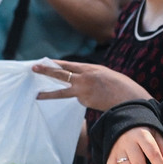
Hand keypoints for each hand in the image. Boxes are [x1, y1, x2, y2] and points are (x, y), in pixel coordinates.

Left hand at [32, 60, 149, 111]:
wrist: (129, 99)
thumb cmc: (120, 86)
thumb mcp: (105, 74)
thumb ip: (91, 75)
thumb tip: (79, 81)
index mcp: (90, 68)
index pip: (68, 65)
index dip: (55, 63)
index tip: (44, 61)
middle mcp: (84, 78)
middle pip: (61, 74)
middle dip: (46, 71)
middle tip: (33, 68)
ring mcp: (83, 91)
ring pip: (62, 92)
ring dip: (48, 93)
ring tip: (36, 95)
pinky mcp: (85, 102)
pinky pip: (80, 100)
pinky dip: (85, 99)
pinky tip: (96, 100)